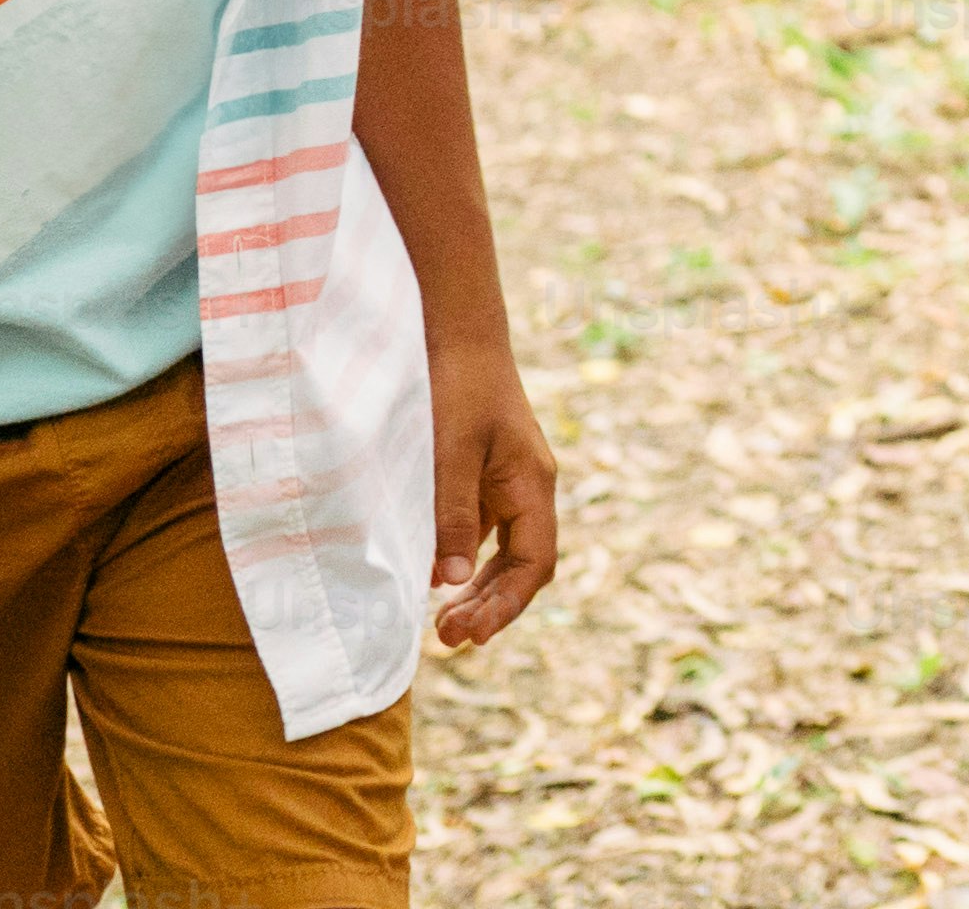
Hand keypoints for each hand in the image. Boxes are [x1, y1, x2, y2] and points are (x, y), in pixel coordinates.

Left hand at [431, 336, 563, 646]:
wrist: (454, 329)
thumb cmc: (456, 386)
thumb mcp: (450, 452)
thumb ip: (452, 515)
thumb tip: (451, 581)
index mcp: (533, 483)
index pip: (535, 562)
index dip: (508, 604)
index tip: (472, 634)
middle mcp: (527, 488)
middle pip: (522, 565)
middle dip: (491, 606)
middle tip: (446, 638)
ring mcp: (505, 483)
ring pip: (502, 552)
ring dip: (477, 590)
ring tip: (441, 624)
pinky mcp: (481, 476)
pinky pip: (480, 531)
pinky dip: (462, 561)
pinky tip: (433, 578)